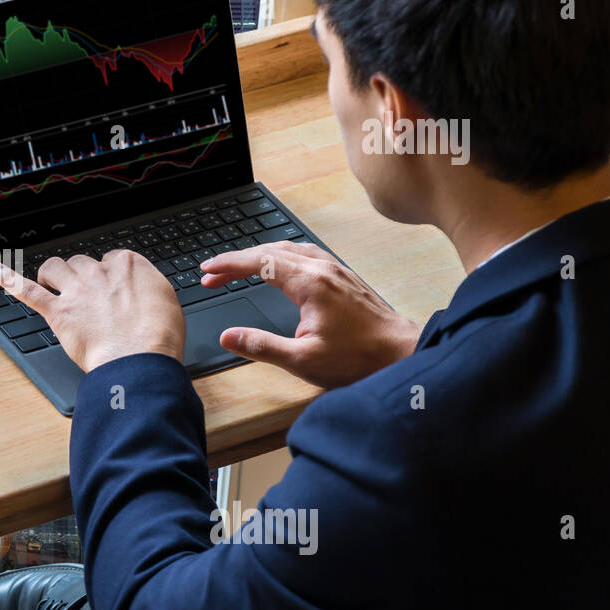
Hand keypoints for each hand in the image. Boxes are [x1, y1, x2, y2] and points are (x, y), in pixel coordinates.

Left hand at [0, 250, 185, 372]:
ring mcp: (76, 290)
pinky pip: (26, 290)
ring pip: (55, 267)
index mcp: (128, 266)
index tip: (110, 290)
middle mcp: (99, 272)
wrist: (139, 360)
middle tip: (86, 297)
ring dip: (52, 274)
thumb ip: (150, 288)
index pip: (111, 260)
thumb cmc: (158, 338)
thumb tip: (143, 289)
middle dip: (81, 277)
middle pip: (82, 262)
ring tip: (52, 285)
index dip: (108, 277)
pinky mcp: (57, 312)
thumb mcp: (167, 302)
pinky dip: (9, 279)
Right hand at [199, 241, 420, 387]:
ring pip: (289, 249)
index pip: (259, 262)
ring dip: (259, 256)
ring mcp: (335, 270)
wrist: (403, 355)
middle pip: (270, 251)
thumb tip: (229, 336)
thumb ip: (261, 346)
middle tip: (211, 275)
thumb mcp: (303, 360)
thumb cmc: (359, 359)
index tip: (207, 270)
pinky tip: (278, 267)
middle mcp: (323, 269)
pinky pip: (305, 254)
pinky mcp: (344, 278)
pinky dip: (280, 256)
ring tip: (237, 269)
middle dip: (237, 261)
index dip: (228, 264)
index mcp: (310, 284)